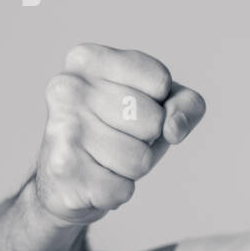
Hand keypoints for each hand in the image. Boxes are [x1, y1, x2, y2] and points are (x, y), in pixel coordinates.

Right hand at [33, 43, 205, 225]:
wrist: (63, 180)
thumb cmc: (118, 131)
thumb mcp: (160, 105)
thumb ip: (187, 104)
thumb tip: (173, 129)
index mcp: (88, 59)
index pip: (160, 82)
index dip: (159, 103)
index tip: (131, 106)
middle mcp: (68, 87)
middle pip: (153, 122)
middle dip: (147, 139)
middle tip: (117, 138)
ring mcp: (62, 128)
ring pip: (140, 159)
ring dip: (132, 167)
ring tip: (105, 158)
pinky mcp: (62, 170)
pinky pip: (123, 189)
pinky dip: (117, 191)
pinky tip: (93, 179)